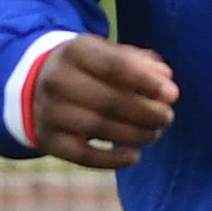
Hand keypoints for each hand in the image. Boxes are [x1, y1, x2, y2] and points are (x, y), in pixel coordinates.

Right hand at [30, 36, 177, 169]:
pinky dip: (112, 160)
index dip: (146, 81)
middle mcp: (56, 80)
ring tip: (155, 133)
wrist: (39, 85)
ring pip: (98, 128)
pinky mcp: (48, 139)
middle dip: (146, 112)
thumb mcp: (110, 54)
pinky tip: (135, 156)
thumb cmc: (91, 69)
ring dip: (135, 134)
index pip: (114, 66)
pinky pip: (82, 155)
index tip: (172, 94)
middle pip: (108, 100)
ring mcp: (49, 111)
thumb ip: (141, 63)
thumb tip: (165, 79)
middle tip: (167, 117)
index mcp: (75, 51)